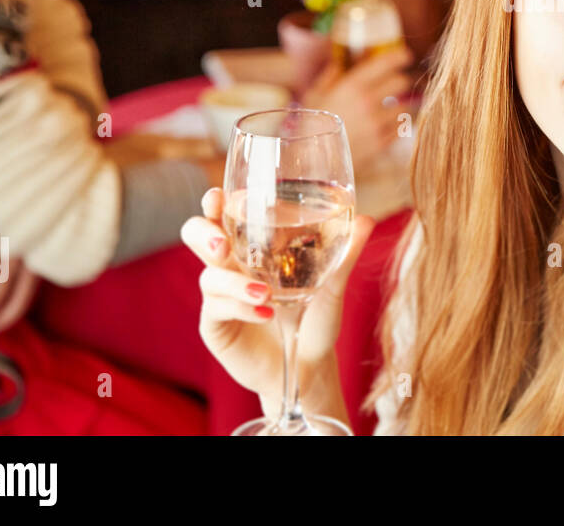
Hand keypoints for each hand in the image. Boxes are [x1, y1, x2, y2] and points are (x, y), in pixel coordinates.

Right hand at [180, 188, 374, 415]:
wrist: (309, 366)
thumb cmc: (316, 320)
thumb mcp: (333, 287)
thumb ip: (345, 254)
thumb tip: (367, 219)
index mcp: (252, 246)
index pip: (224, 215)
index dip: (213, 202)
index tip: (218, 196)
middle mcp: (230, 265)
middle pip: (196, 235)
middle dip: (204, 234)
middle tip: (223, 245)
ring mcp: (219, 295)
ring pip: (208, 276)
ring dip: (234, 283)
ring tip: (266, 294)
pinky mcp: (215, 325)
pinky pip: (216, 309)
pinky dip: (241, 308)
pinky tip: (266, 315)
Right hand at [301, 45, 414, 173]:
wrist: (311, 163)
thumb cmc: (309, 127)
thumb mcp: (314, 96)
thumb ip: (329, 77)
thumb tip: (339, 63)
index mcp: (351, 86)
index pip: (386, 64)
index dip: (399, 57)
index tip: (404, 55)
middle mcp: (368, 102)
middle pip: (401, 82)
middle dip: (399, 80)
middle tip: (395, 83)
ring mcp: (377, 124)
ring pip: (404, 106)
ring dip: (399, 104)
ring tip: (388, 107)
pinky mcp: (382, 143)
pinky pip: (400, 127)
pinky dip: (396, 124)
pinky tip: (385, 124)